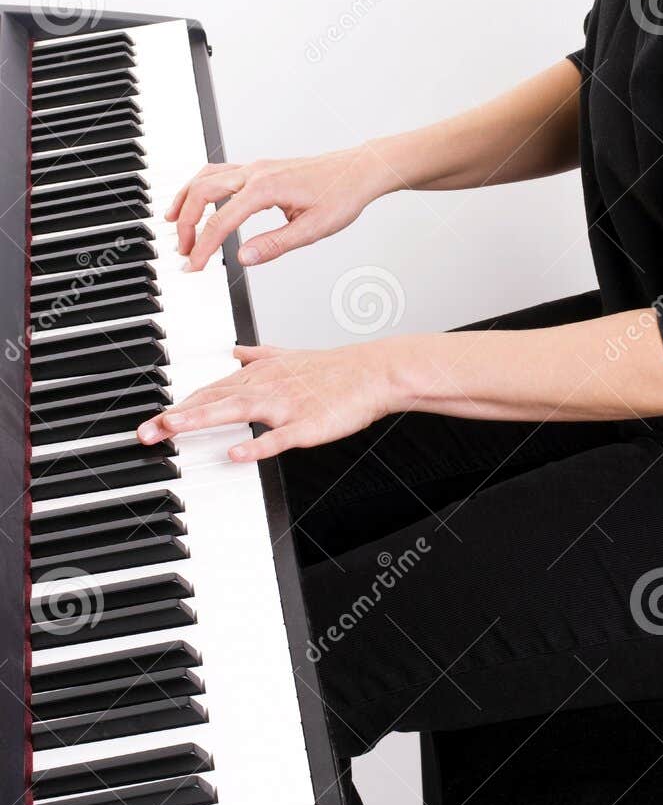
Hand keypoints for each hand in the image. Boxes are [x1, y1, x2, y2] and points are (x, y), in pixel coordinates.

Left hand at [136, 340, 404, 461]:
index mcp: (259, 375)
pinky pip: (278, 437)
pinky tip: (235, 453)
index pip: (209, 391)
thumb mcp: (289, 356)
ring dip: (202, 418)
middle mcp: (265, 387)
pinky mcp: (306, 424)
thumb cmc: (333, 369)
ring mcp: (285, 405)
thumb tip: (237, 351)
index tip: (152, 421)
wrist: (372, 372)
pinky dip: (256, 444)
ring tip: (172, 427)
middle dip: (177, 415)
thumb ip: (259, 355)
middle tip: (146, 430)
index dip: (179, 405)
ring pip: (236, 411)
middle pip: (212, 400)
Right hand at [167, 145, 390, 272]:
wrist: (359, 170)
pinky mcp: (260, 168)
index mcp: (266, 188)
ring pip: (206, 176)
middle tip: (183, 251)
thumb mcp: (313, 228)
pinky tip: (198, 200)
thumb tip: (244, 258)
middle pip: (202, 192)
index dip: (203, 246)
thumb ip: (276, 244)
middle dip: (186, 223)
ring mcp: (256, 167)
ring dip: (186, 199)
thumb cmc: (342, 194)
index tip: (194, 265)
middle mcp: (256, 172)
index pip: (221, 220)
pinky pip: (219, 172)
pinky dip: (201, 187)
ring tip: (174, 223)